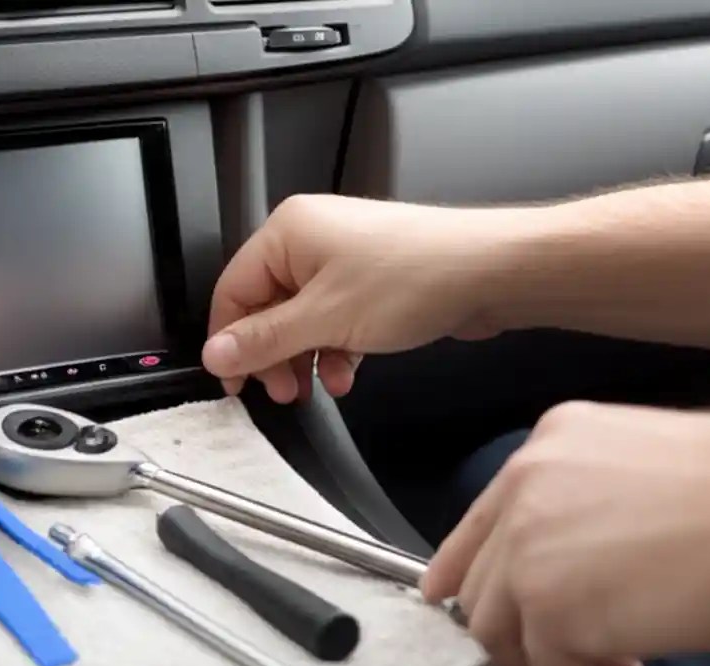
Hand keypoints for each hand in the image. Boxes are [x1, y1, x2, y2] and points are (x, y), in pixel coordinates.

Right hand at [202, 194, 526, 402]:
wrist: (491, 272)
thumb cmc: (418, 275)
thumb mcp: (326, 318)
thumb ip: (265, 339)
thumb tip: (218, 353)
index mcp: (288, 232)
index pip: (233, 290)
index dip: (229, 340)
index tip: (233, 380)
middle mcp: (311, 240)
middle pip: (266, 307)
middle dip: (271, 355)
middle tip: (280, 390)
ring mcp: (343, 261)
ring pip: (300, 320)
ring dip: (303, 359)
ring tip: (311, 389)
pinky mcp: (369, 283)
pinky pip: (333, 321)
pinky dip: (334, 350)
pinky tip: (345, 375)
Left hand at [422, 401, 709, 665]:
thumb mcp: (637, 471)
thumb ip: (583, 509)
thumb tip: (573, 568)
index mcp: (546, 448)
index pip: (479, 521)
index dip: (459, 569)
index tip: (446, 596)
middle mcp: (523, 491)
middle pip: (480, 583)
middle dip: (510, 633)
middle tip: (551, 662)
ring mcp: (527, 549)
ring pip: (496, 630)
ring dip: (542, 665)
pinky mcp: (549, 606)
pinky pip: (545, 665)